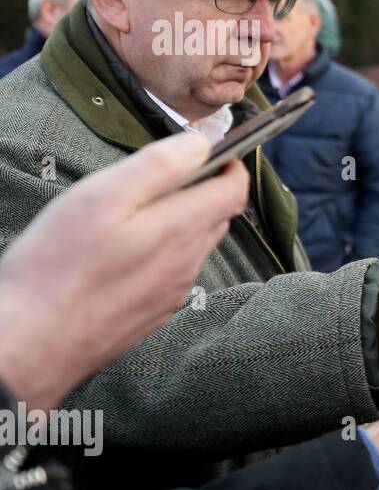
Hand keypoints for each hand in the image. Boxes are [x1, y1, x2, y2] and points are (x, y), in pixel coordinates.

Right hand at [0, 132, 248, 409]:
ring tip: (135, 212)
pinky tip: (121, 253)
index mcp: (183, 230)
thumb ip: (159, 166)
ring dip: (180, 222)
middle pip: (217, 217)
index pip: (236, 191)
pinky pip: (172, 274)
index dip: (231, 165)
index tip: (214, 151)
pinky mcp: (152, 314)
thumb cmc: (59, 266)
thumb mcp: (104, 196)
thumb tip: (201, 144)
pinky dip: (161, 253)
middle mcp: (188, 264)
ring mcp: (172, 293)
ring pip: (194, 246)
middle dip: (203, 190)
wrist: (31, 345)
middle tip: (163, 176)